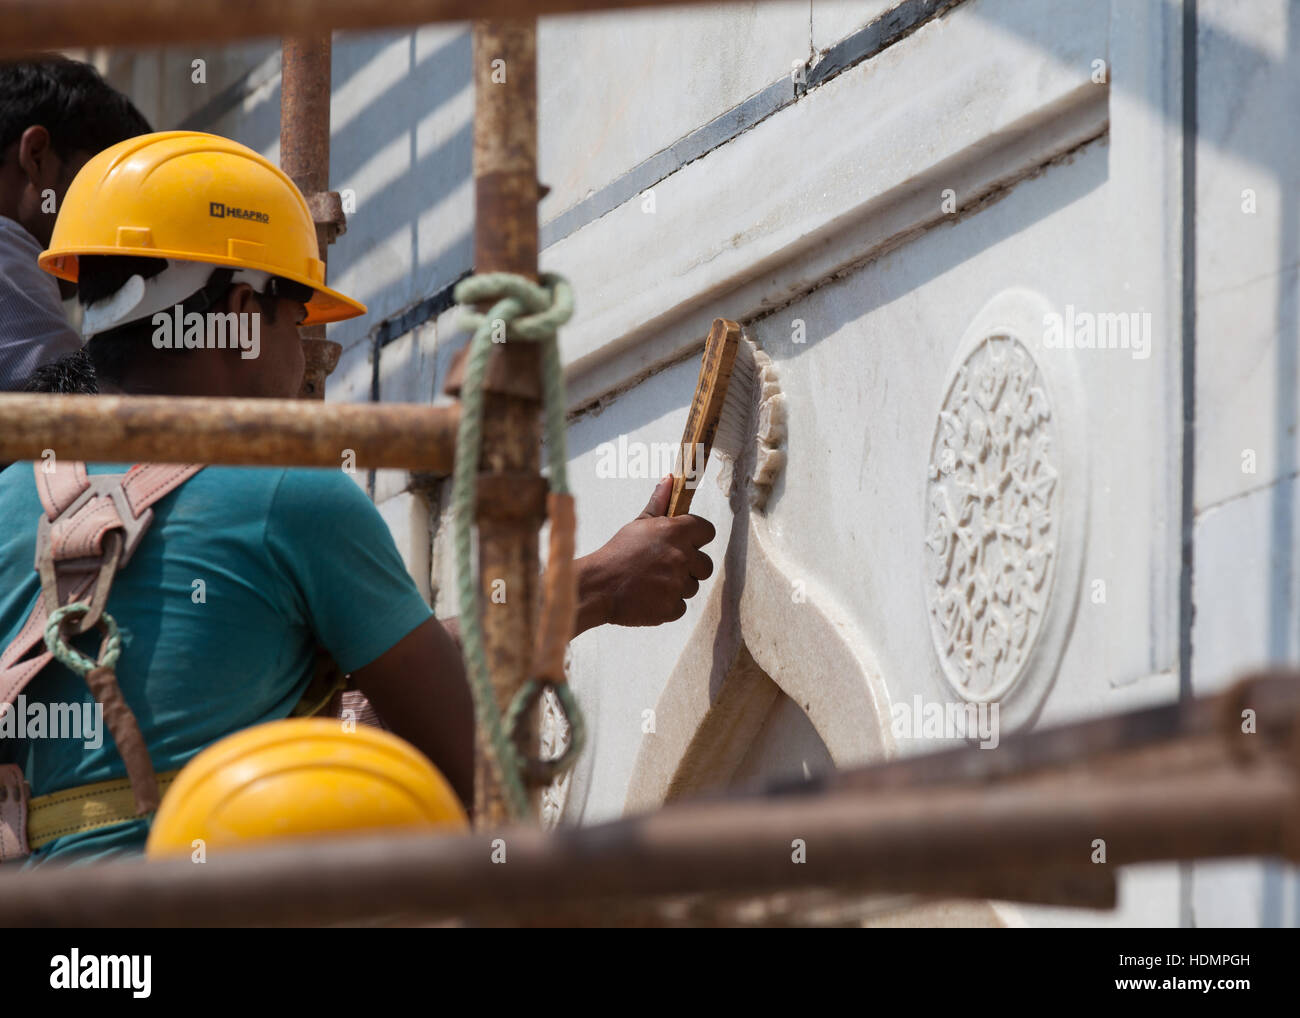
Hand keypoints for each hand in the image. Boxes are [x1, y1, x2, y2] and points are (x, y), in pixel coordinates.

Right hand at [575, 476, 715, 630]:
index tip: (684, 542)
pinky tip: (649, 596)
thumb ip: (659, 503)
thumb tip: (670, 478)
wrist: (598, 586)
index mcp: (675, 532)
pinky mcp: (671, 607)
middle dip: (690, 567)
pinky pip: (680, 606)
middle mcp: (681, 556)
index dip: (697, 537)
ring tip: (651, 582)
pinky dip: (667, 605)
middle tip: (664, 567)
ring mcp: (677, 584)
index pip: (708, 531)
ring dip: (677, 586)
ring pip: (692, 586)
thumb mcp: (638, 524)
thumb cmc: (617, 553)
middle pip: (706, 564)